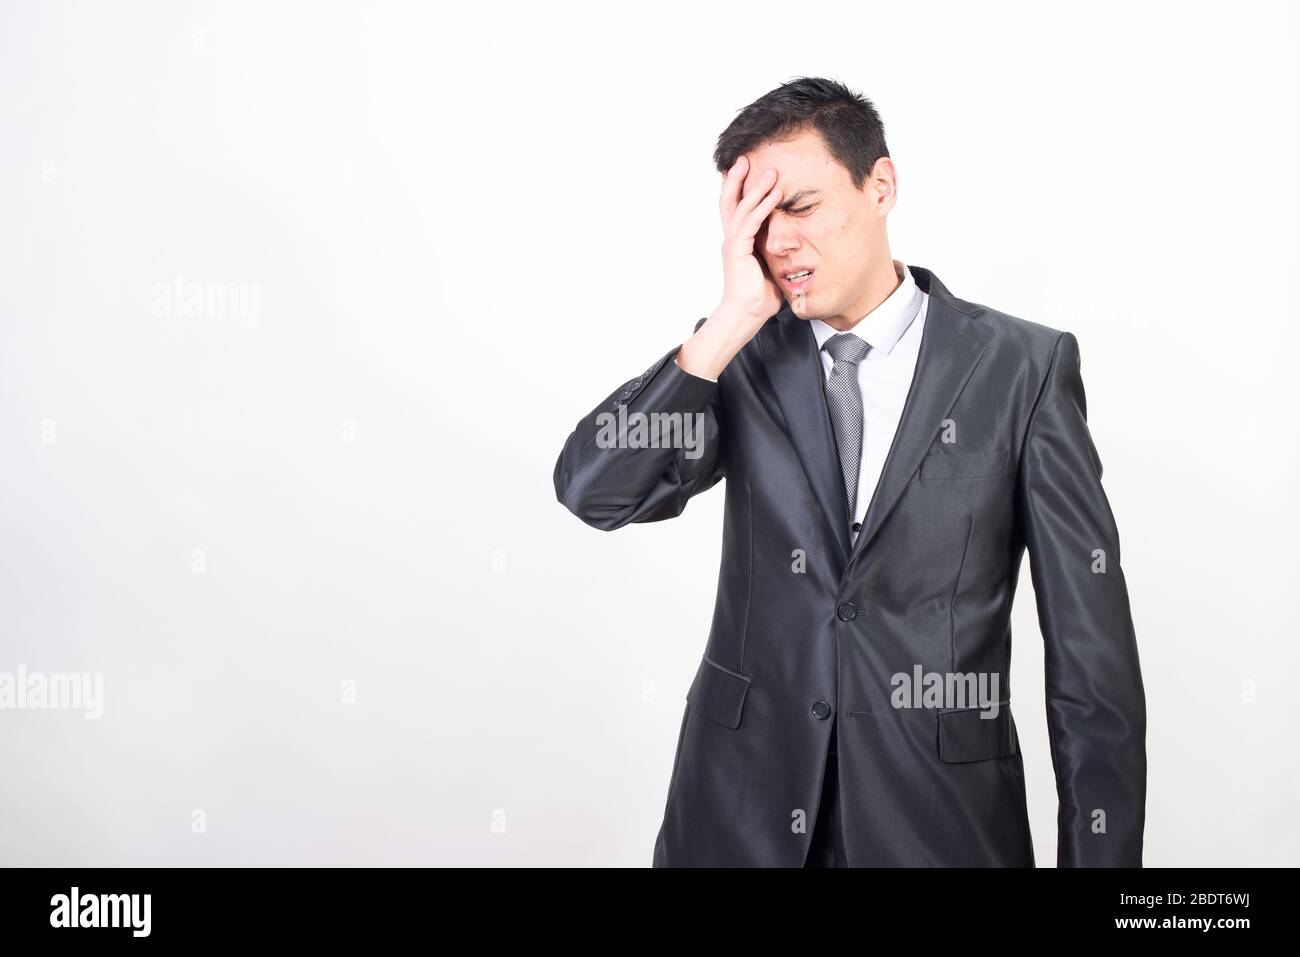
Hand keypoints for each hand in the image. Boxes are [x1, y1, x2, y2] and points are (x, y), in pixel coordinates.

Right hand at [717, 155, 783, 324]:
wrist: (746, 314)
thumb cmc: (758, 298)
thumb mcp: (770, 268)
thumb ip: (775, 253)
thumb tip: (793, 249)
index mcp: (738, 243)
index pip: (735, 210)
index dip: (738, 190)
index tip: (744, 172)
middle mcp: (732, 239)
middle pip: (729, 201)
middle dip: (736, 179)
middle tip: (745, 159)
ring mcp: (733, 243)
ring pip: (741, 207)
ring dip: (756, 187)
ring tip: (769, 171)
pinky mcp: (738, 249)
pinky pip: (751, 222)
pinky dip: (762, 205)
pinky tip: (774, 193)